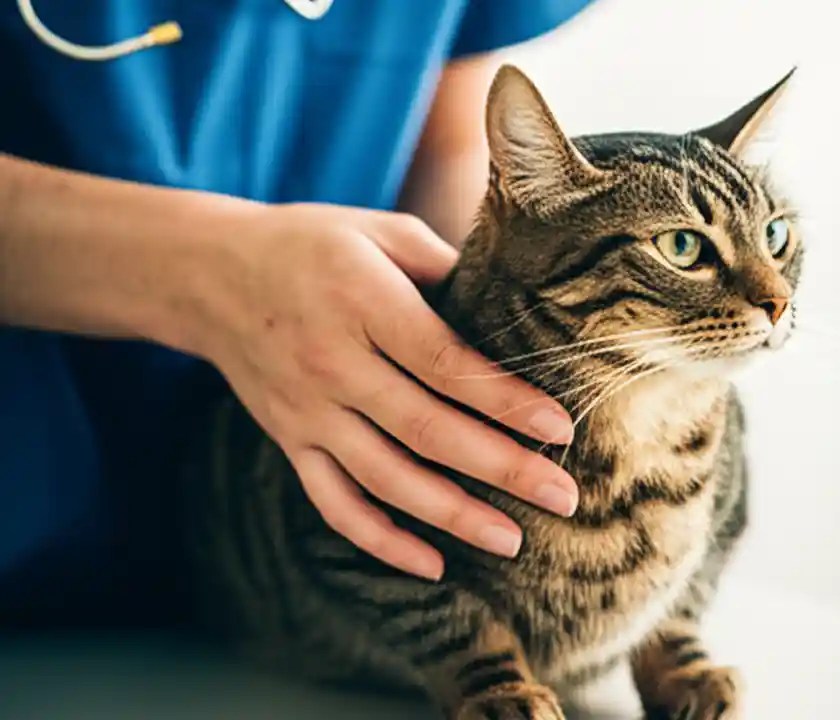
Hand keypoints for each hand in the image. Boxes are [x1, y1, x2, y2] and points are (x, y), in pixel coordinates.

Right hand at [199, 203, 577, 578]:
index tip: (559, 428)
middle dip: (501, 469)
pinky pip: (333, 503)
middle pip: (427, 429)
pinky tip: (430, 566)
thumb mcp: (380, 231)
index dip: (505, 400)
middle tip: (562, 496)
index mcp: (363, 301)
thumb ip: (445, 265)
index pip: (446, 363)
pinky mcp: (289, 441)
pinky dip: (379, 540)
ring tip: (511, 540)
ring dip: (451, 515)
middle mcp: (333, 362)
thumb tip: (518, 302)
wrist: (204, 274)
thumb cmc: (311, 244)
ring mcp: (307, 410)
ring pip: (386, 477)